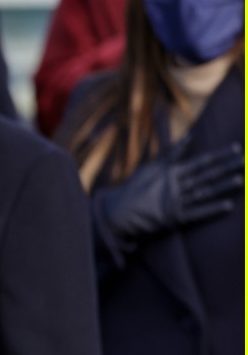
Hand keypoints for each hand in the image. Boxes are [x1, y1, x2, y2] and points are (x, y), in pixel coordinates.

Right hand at [95, 144, 242, 246]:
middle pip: (206, 175)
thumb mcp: (152, 167)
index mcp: (171, 173)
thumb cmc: (136, 188)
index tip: (236, 149)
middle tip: (245, 160)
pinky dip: (212, 209)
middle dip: (227, 167)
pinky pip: (197, 213)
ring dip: (223, 186)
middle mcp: (176, 186)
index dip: (219, 156)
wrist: (119, 212)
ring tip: (241, 179)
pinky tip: (228, 205)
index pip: (200, 162)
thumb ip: (173, 154)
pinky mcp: (174, 218)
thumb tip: (190, 137)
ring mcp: (176, 202)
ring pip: (204, 192)